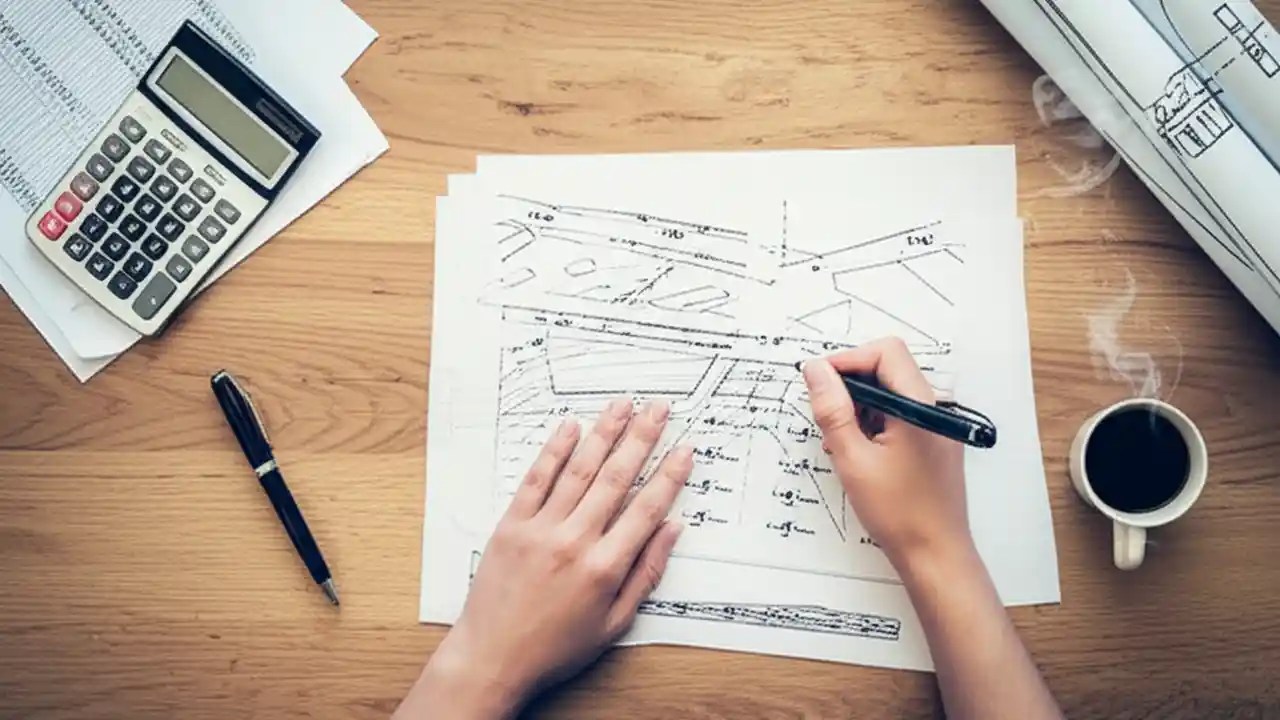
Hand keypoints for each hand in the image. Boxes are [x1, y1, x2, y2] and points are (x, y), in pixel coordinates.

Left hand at [402, 398, 692, 719]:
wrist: (492, 657)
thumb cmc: (556, 647)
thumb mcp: (614, 623)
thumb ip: (646, 573)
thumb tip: (672, 530)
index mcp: (605, 568)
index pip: (646, 509)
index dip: (669, 475)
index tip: (685, 449)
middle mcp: (575, 541)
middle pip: (615, 478)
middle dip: (641, 438)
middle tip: (659, 408)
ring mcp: (540, 529)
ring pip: (579, 470)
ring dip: (604, 432)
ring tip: (622, 404)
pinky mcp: (511, 525)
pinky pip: (536, 479)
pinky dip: (554, 450)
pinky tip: (570, 427)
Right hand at [800, 337, 969, 569]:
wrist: (935, 555)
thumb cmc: (899, 513)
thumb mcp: (852, 459)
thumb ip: (832, 410)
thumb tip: (816, 371)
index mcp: (920, 406)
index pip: (885, 351)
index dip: (848, 360)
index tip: (821, 383)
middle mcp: (934, 409)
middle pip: (888, 369)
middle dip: (851, 386)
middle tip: (827, 418)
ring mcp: (937, 426)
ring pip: (892, 394)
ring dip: (861, 408)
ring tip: (843, 445)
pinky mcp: (934, 442)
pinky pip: (901, 416)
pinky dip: (876, 424)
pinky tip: (861, 454)